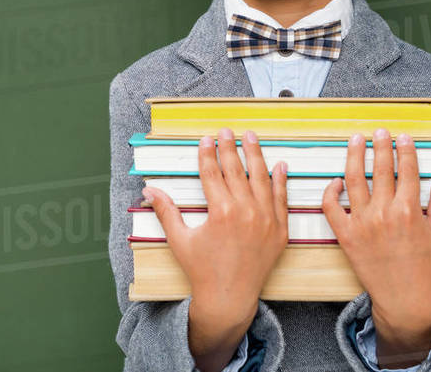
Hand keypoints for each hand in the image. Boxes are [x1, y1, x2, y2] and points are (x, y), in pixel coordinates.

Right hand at [143, 127, 288, 326]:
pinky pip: (281, 199)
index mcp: (220, 212)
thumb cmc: (202, 270)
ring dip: (255, 154)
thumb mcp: (180, 239)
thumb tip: (149, 189)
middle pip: (236, 170)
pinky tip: (279, 164)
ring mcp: (266, 220)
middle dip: (230, 147)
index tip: (205, 139)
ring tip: (251, 137)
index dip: (207, 154)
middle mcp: (245, 212)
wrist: (229, 299)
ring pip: (261, 178)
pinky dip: (280, 180)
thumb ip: (166, 211)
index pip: (212, 173)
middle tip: (226, 131)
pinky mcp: (280, 231)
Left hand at [320, 128, 430, 340]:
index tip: (404, 136)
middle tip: (380, 131)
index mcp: (410, 211)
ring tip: (355, 140)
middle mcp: (384, 213)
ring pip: (354, 179)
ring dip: (354, 155)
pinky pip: (331, 207)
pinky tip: (337, 180)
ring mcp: (362, 223)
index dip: (405, 151)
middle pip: (380, 169)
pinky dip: (331, 191)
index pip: (407, 171)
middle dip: (381, 146)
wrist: (405, 298)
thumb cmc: (425, 266)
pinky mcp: (345, 235)